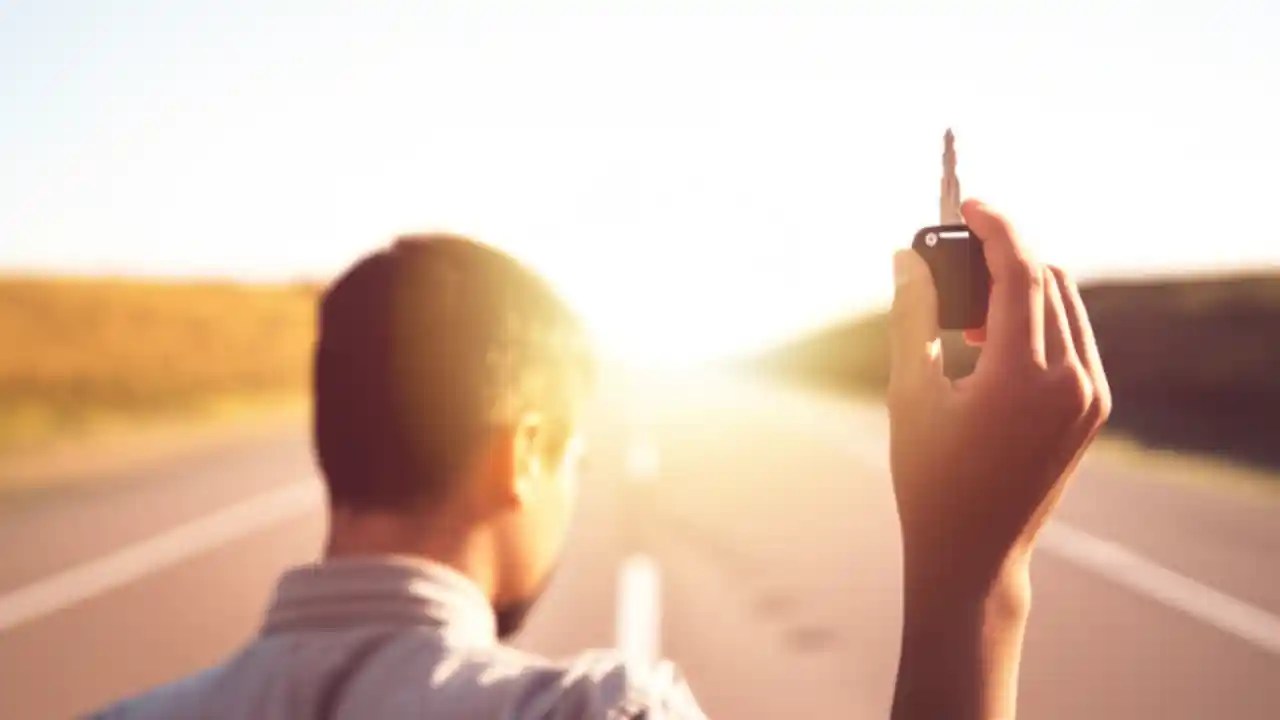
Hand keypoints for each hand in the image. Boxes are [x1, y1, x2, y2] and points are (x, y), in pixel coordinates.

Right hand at [887, 199, 1110, 718]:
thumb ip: (910, 315)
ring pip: (1067, 304)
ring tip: (966, 314)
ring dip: (1022, 286)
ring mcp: (1091, 397)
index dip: (997, 226)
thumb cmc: (929, 478)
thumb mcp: (909, 392)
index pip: (1023, 271)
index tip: (970, 204)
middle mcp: (1072, 382)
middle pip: (1049, 278)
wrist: (974, 551)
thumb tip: (906, 255)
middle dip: (1004, 254)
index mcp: (1023, 378)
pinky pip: (1074, 337)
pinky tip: (992, 342)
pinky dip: (1038, 319)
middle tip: (954, 258)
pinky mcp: (1094, 409)